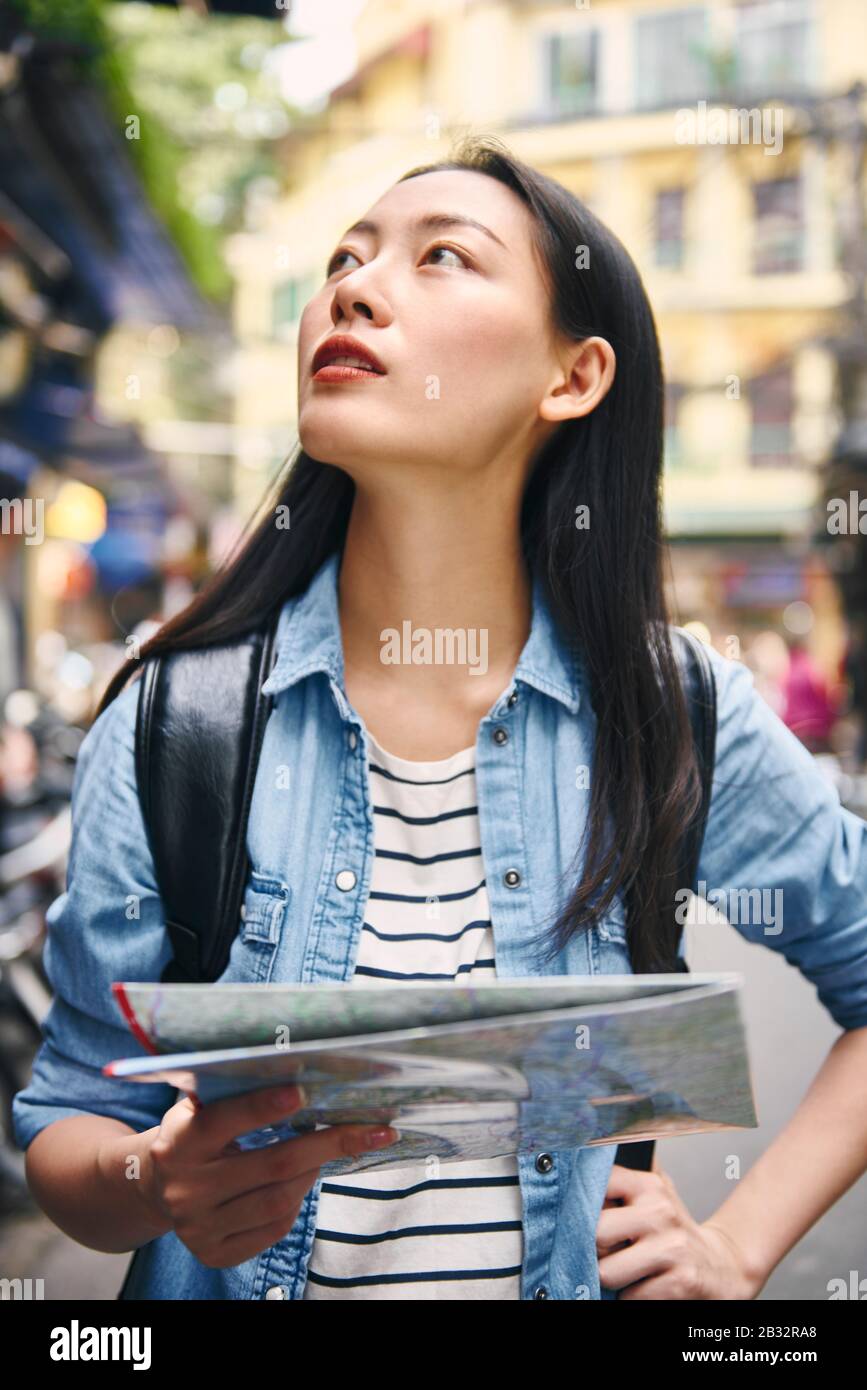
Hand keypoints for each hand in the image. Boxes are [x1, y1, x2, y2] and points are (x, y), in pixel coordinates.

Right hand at [140, 1084, 398, 1268]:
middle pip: (273, 1164)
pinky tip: (302, 1180)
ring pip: (280, 1200)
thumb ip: (228, 1092)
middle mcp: (187, 1187)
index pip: (225, 1120)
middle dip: (327, 1143)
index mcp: (180, 1141)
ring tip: (328, 1150)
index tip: (303, 1091)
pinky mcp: (213, 1253)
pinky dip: (297, 1201)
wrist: (155, 1188)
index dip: (264, 1106)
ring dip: (314, 1172)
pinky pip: (273, 1228)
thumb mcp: (196, 1107)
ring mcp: (199, 1226)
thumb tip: (290, 1064)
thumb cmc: (192, 1134)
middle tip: (371, 1130)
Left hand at [596, 1162, 761, 1299]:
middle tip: (610, 1252)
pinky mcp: (680, 1282)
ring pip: (607, 1272)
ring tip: (629, 1271)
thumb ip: (621, 1179)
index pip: (597, 1184)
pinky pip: (630, 1298)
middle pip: (596, 1233)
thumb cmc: (673, 1232)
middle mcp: (660, 1212)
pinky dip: (632, 1298)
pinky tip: (647, 1286)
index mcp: (649, 1185)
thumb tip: (580, 1161)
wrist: (721, 1266)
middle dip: (596, 1250)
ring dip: (614, 1279)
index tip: (585, 1218)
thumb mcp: (654, 1195)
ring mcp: (672, 1248)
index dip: (583, 1207)